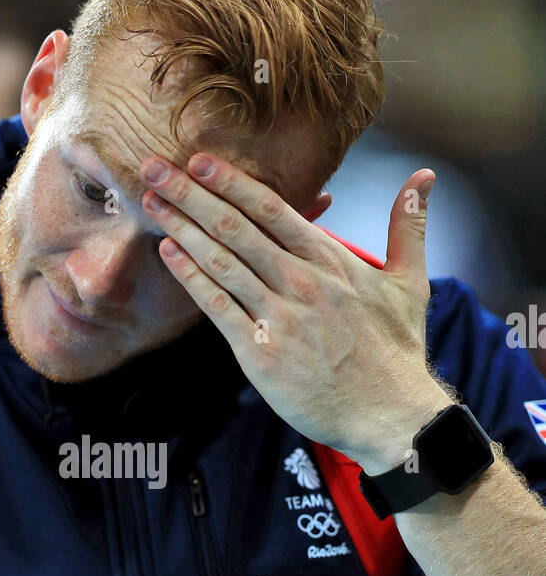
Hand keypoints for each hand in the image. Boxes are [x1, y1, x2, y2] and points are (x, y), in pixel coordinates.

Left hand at [140, 152, 451, 468]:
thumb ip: (409, 227)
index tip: (199, 160)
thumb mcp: (411, 283)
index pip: (273, 209)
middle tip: (153, 169)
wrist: (390, 415)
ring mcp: (279, 316)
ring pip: (220, 262)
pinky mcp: (261, 352)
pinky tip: (168, 253)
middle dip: (190, 195)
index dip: (232, 182)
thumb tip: (423, 177)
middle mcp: (302, 281)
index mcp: (331, 260)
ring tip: (152, 203)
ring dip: (182, 228)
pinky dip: (191, 277)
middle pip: (236, 227)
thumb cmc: (396, 352)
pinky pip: (218, 307)